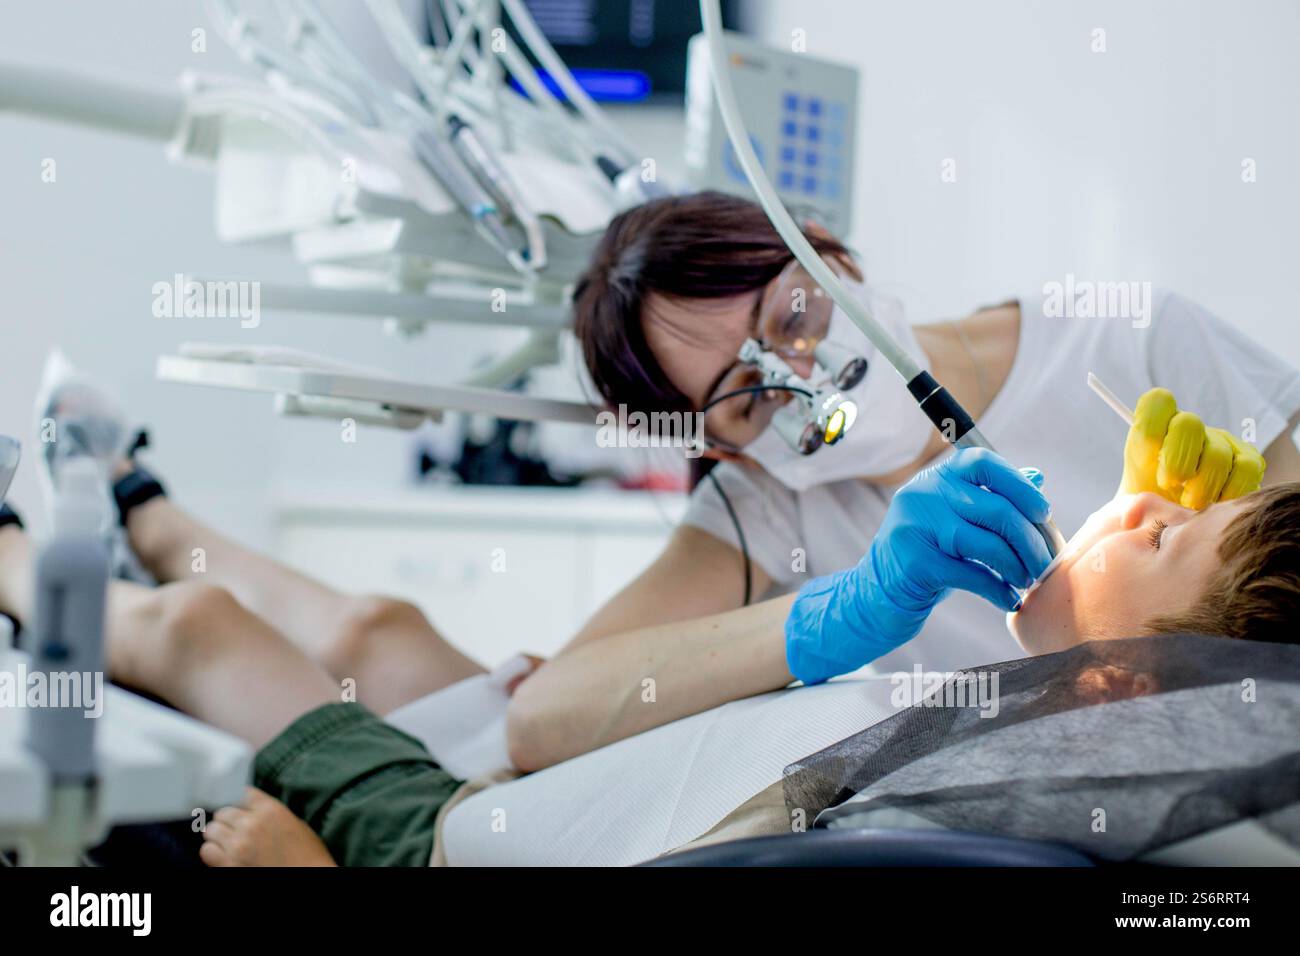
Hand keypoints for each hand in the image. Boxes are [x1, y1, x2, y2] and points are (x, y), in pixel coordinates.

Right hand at [785, 447, 1052, 684]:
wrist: (879, 592)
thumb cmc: (928, 554)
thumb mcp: (955, 520)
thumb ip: (990, 498)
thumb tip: (1037, 478)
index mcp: (937, 477)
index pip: (983, 462)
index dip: (1019, 485)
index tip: (1042, 513)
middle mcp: (923, 494)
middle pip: (995, 509)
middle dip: (1030, 541)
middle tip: (1044, 564)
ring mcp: (915, 526)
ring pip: (986, 544)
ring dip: (1017, 567)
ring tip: (1027, 581)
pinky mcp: (915, 562)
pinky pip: (972, 575)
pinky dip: (998, 590)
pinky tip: (1009, 599)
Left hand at [1120, 388, 1264, 508]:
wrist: (1174, 528)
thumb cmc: (1148, 512)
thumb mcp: (1127, 506)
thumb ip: (1128, 502)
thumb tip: (1131, 515)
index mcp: (1155, 428)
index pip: (1157, 402)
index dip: (1151, 426)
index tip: (1145, 459)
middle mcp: (1189, 429)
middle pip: (1189, 424)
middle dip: (1177, 461)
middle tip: (1169, 485)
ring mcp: (1221, 441)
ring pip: (1217, 454)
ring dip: (1202, 487)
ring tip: (1189, 505)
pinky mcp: (1248, 460)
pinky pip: (1247, 469)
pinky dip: (1230, 493)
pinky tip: (1214, 506)